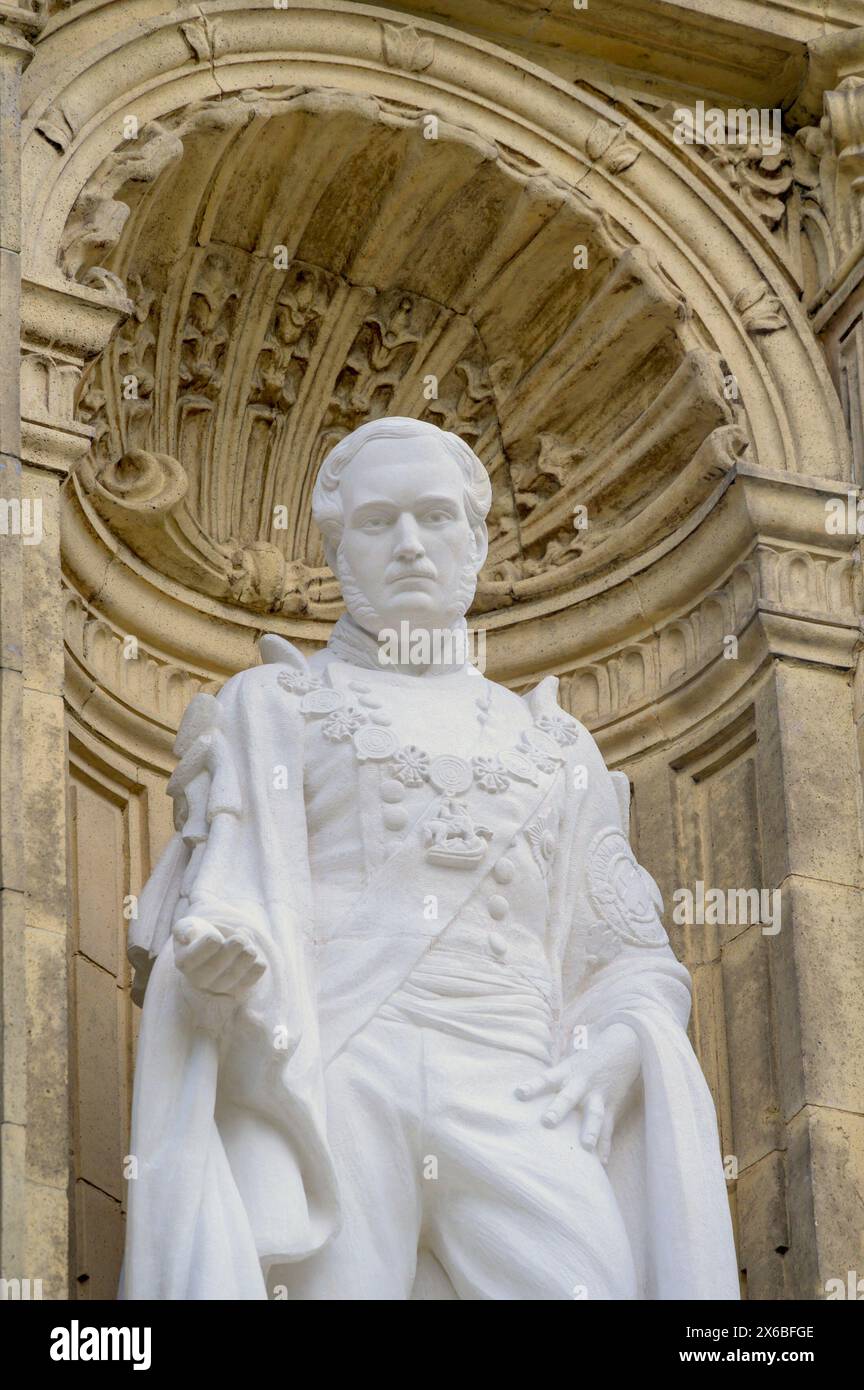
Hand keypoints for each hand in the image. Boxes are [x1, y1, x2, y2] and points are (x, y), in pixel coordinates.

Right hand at [173, 915, 265, 999]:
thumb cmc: (200, 934)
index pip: (191, 959)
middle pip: (214, 968)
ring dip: (244, 961)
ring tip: (250, 947)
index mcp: (184, 962)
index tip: (216, 937)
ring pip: (232, 976)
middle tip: (239, 939)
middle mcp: (199, 979)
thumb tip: (187, 936)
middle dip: (229, 953)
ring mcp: (218, 986)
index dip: (204, 948)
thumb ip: (183, 928)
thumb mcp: (188, 925)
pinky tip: (258, 959)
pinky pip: (247, 983)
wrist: (216, 946)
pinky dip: (255, 971)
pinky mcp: (236, 989)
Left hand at [515, 1023, 640, 1163]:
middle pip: (568, 1097)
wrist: (624, 1045)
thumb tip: (520, 1088)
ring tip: (585, 1146)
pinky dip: (605, 1144)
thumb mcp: (568, 1059)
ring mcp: (598, 1095)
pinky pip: (608, 1127)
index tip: (519, 1094)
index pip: (546, 1078)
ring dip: (589, 1129)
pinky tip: (602, 1162)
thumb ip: (551, 1076)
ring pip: (593, 1113)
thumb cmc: (587, 1056)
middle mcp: (581, 1083)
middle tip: (547, 1121)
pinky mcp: (611, 1105)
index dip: (533, 1086)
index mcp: (567, 1071)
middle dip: (558, 1110)